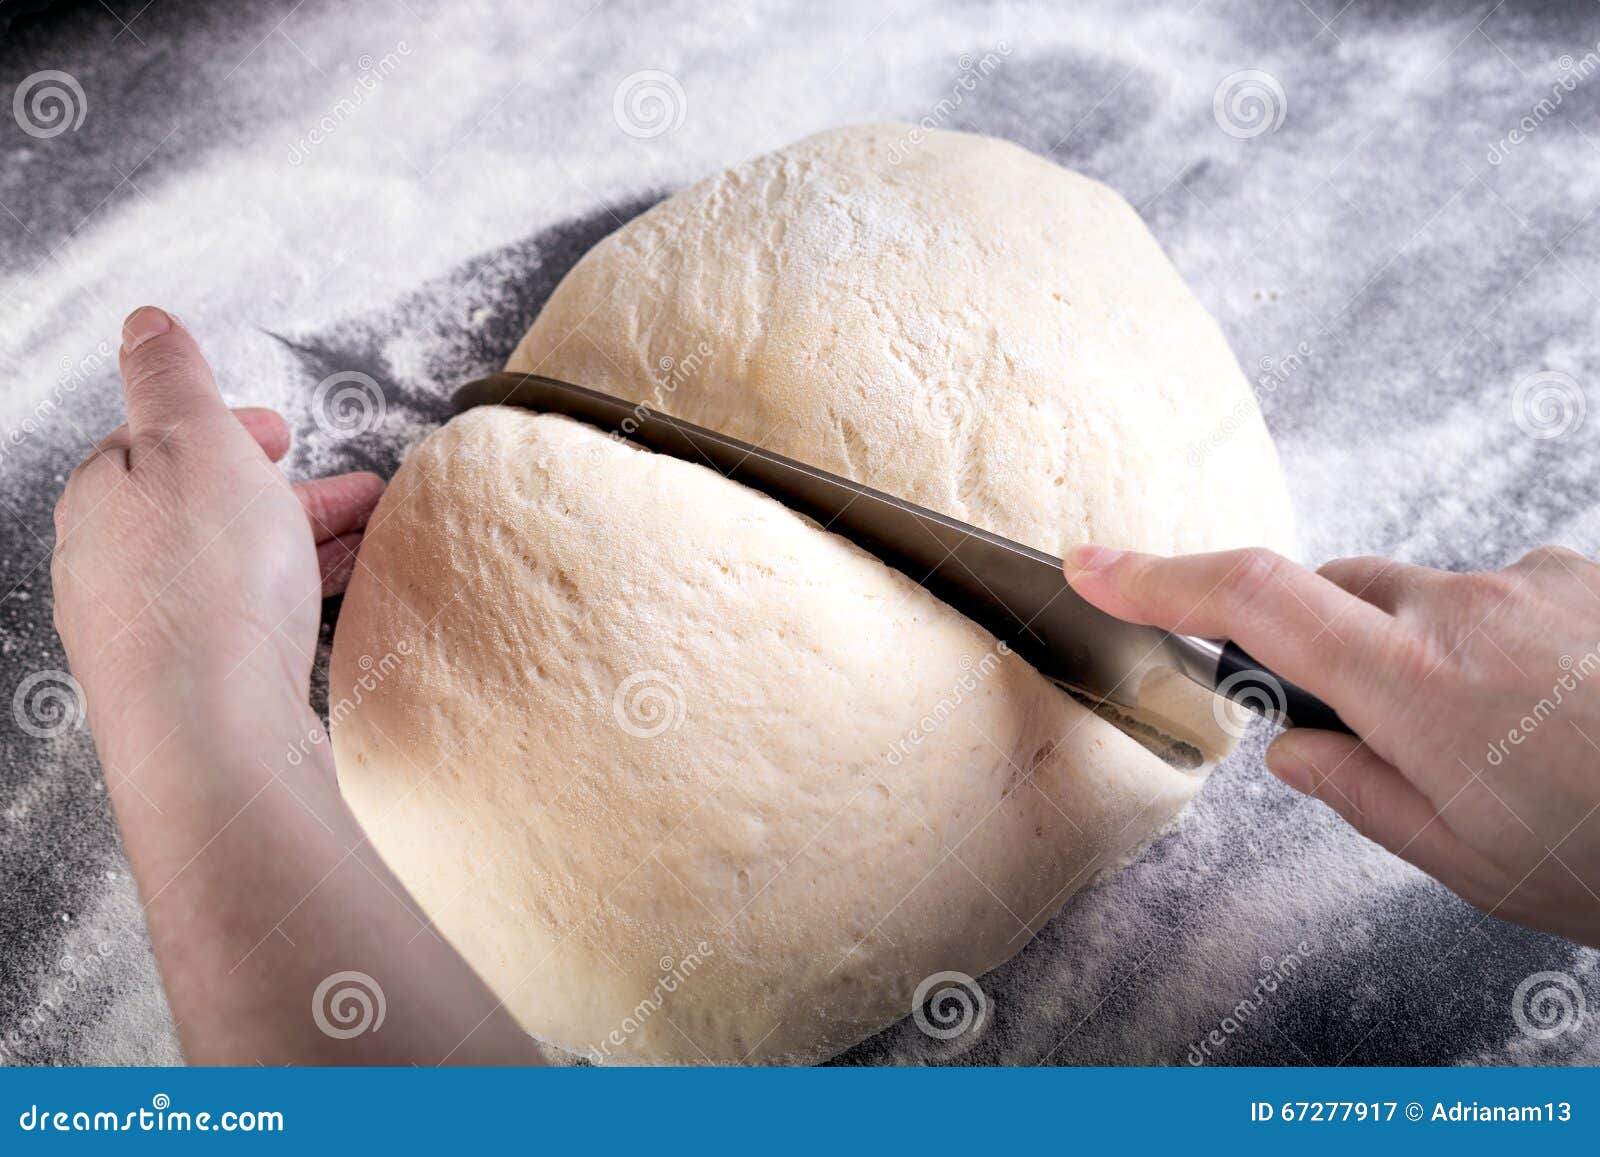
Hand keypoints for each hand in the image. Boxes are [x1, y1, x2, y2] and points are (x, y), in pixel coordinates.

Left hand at [52, 306, 380, 750]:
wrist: (214, 735)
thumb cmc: (207, 588)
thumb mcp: (196, 442)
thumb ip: (173, 379)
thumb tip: (142, 324)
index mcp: (101, 499)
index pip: (154, 441)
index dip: (223, 427)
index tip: (279, 429)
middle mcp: (111, 568)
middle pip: (202, 507)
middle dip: (279, 488)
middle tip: (345, 486)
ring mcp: (150, 634)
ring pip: (230, 566)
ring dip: (300, 540)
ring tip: (370, 534)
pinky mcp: (193, 687)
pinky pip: (245, 621)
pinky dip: (291, 593)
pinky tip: (327, 601)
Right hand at [1063, 543, 1599, 947]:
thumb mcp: (1464, 858)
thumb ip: (1357, 790)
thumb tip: (1296, 751)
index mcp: (1414, 682)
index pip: (1253, 597)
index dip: (1159, 576)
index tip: (1095, 563)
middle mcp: (1466, 608)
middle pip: (1336, 585)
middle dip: (1321, 639)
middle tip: (1363, 729)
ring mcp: (1536, 582)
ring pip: (1424, 596)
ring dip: (1424, 652)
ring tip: (1502, 743)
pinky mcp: (1589, 577)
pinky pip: (1503, 595)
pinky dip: (1497, 644)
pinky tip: (1555, 712)